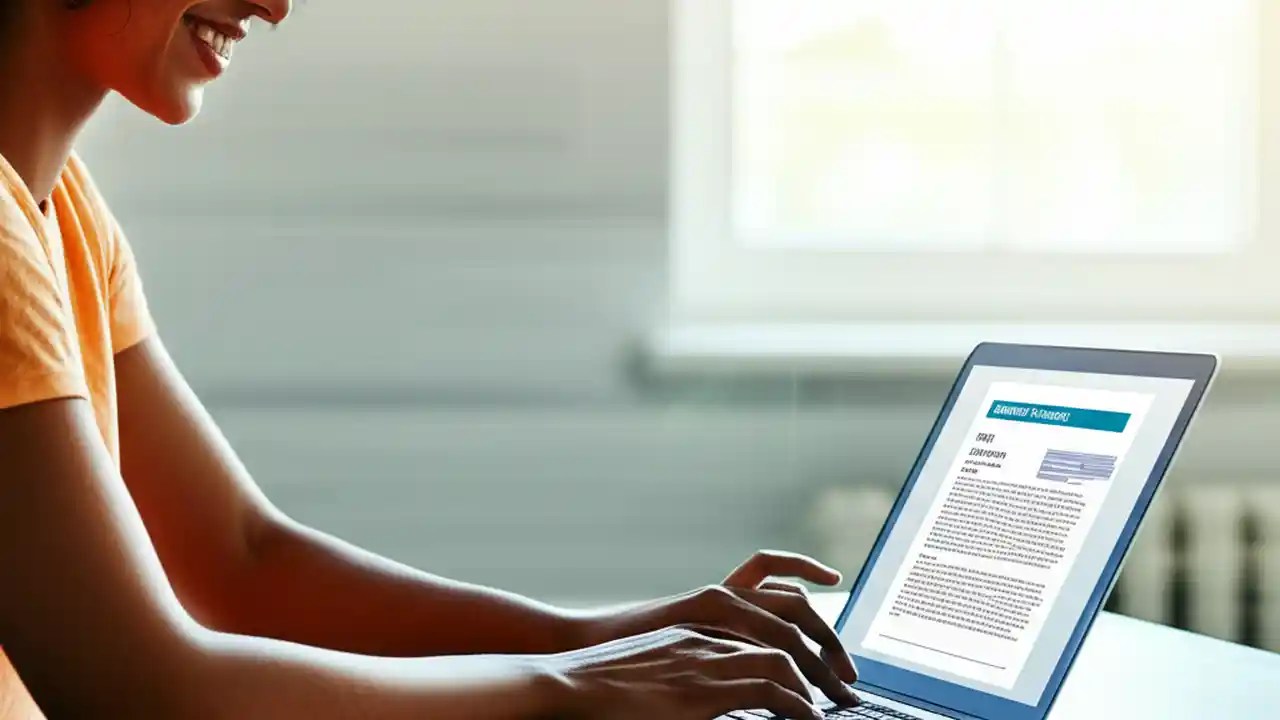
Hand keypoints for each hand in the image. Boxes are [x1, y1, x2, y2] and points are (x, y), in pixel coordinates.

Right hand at [543, 625, 825, 718]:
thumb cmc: (607, 677)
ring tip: (838, 701)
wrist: (567, 681)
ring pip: (783, 650)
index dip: (807, 619)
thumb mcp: (662, 657)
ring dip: (818, 676)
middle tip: (849, 677)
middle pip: (788, 615)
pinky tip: (810, 719)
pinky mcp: (701, 685)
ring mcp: (705, 649)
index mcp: (702, 613)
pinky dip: (796, 703)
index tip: (829, 644)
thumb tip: (724, 681)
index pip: (772, 598)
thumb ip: (697, 660)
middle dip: (826, 645)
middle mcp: (708, 622)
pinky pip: (766, 685)